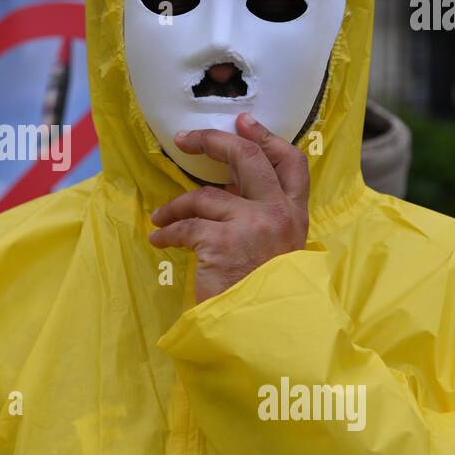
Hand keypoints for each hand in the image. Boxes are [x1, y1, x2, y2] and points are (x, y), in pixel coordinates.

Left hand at [149, 113, 308, 303]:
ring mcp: (252, 225)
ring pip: (205, 196)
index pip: (291, 163)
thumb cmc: (266, 294)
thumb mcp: (277, 249)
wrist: (264, 332)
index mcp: (295, 214)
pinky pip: (186, 226)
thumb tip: (230, 185)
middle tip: (186, 138)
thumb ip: (261, 216)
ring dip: (176, 205)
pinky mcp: (223, 242)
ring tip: (160, 218)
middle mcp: (278, 213)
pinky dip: (168, 232)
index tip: (244, 123)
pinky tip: (159, 240)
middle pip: (248, 158)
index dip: (267, 138)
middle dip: (214, 141)